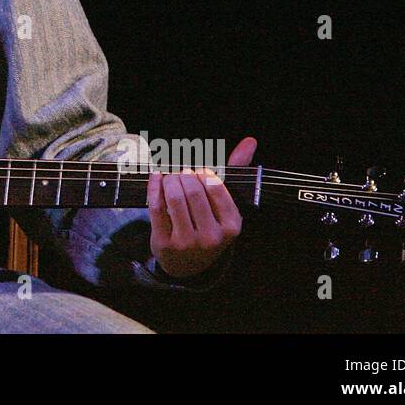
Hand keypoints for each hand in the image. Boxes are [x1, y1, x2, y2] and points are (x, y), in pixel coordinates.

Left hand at [147, 136, 255, 279]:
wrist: (188, 264)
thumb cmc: (209, 225)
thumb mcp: (224, 205)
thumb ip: (235, 172)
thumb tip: (250, 140)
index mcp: (232, 226)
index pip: (215, 187)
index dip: (202, 173)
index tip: (196, 172)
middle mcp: (211, 237)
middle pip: (192, 191)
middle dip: (183, 175)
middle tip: (180, 173)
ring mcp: (187, 243)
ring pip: (173, 198)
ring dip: (168, 179)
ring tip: (169, 177)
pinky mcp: (164, 243)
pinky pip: (156, 207)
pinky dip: (154, 186)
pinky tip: (156, 177)